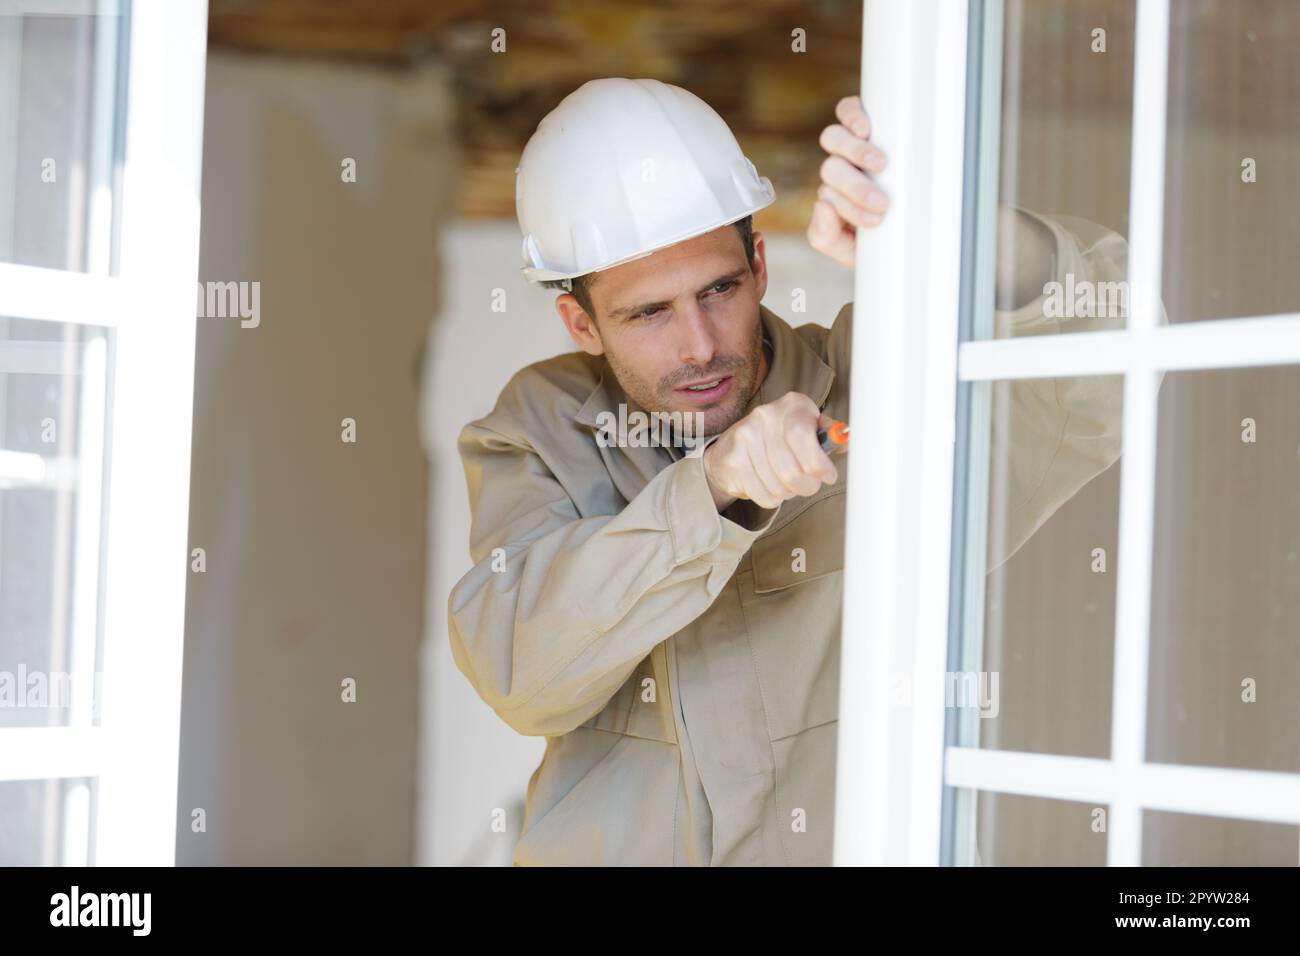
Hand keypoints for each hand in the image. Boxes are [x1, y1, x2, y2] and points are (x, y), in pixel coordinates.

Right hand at [702, 391, 838, 511]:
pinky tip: (769, 484)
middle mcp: (765, 416)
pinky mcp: (732, 460)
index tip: (828, 476)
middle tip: (809, 485)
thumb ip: (828, 435)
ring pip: (777, 486)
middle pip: (790, 469)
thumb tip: (846, 442)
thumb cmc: (781, 438)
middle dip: (806, 486)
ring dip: (788, 492)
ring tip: (785, 481)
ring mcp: (745, 437)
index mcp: (792, 405)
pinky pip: (762, 495)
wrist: (734, 445)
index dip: (818, 462)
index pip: (801, 435)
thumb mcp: (809, 427)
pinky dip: (772, 498)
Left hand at [808, 95, 890, 267]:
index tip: (878, 221)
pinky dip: (852, 115)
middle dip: (855, 189)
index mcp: (834, 199)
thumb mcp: (852, 249)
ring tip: (880, 164)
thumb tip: (820, 205)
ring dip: (855, 152)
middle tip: (881, 202)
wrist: (916, 226)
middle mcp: (839, 171)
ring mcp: (851, 145)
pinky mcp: (867, 121)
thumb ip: (826, 236)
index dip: (848, 209)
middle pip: (831, 169)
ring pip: (833, 139)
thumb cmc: (887, 234)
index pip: (827, 198)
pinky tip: (864, 128)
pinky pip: (847, 109)